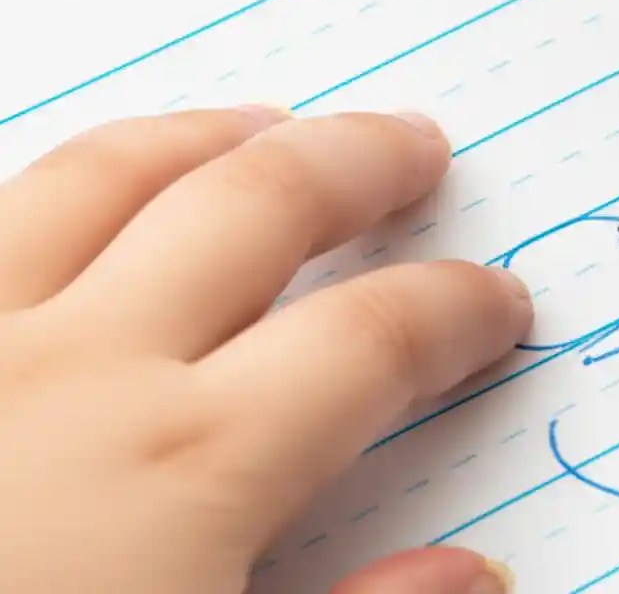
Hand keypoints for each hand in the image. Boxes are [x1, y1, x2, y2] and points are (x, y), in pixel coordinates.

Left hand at [0, 106, 528, 593]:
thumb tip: (474, 574)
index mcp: (189, 465)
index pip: (371, 339)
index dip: (454, 309)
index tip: (495, 301)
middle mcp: (80, 370)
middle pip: (258, 208)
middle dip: (357, 162)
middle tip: (413, 145)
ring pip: (103, 179)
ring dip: (207, 136)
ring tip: (264, 123)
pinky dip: (69, 179)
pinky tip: (92, 194)